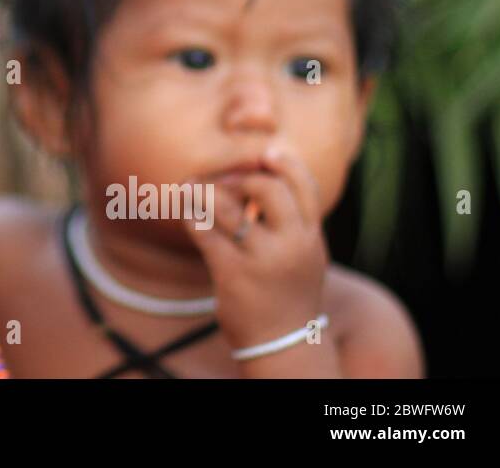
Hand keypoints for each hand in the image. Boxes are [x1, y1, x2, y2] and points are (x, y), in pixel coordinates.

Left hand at [180, 148, 331, 362]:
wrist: (284, 345)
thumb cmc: (287, 291)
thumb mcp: (304, 255)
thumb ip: (290, 221)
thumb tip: (259, 177)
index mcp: (312, 237)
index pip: (304, 185)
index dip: (285, 162)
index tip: (265, 154)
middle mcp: (292, 245)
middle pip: (267, 188)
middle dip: (239, 179)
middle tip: (221, 184)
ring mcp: (263, 260)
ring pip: (226, 206)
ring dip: (202, 192)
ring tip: (190, 190)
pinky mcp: (233, 274)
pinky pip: (204, 232)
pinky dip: (191, 216)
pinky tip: (187, 215)